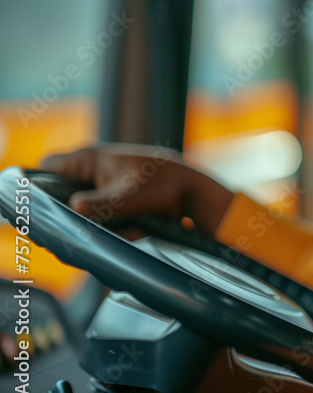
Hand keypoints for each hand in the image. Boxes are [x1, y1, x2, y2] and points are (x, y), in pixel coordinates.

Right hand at [39, 144, 234, 235]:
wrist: (195, 192)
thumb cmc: (163, 187)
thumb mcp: (127, 198)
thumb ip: (98, 205)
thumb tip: (73, 208)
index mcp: (89, 159)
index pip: (48, 168)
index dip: (38, 187)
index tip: (41, 210)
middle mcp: (93, 170)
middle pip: (62, 194)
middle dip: (70, 216)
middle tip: (77, 232)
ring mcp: (104, 185)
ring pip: (84, 211)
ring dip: (98, 226)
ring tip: (120, 231)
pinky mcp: (116, 200)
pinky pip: (103, 218)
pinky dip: (114, 228)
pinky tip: (133, 232)